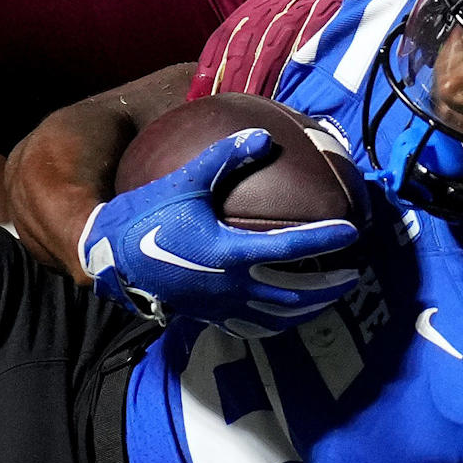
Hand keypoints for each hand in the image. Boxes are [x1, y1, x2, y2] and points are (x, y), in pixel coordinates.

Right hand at [77, 129, 363, 330]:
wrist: (110, 257)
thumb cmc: (147, 215)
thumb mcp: (186, 181)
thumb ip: (225, 158)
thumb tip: (262, 136)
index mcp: (230, 252)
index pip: (292, 247)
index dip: (325, 239)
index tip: (352, 232)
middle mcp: (230, 285)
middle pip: (294, 293)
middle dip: (328, 286)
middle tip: (352, 275)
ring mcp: (220, 306)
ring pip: (276, 317)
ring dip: (308, 309)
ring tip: (327, 298)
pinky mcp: (207, 316)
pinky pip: (251, 326)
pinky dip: (276, 323)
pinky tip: (284, 315)